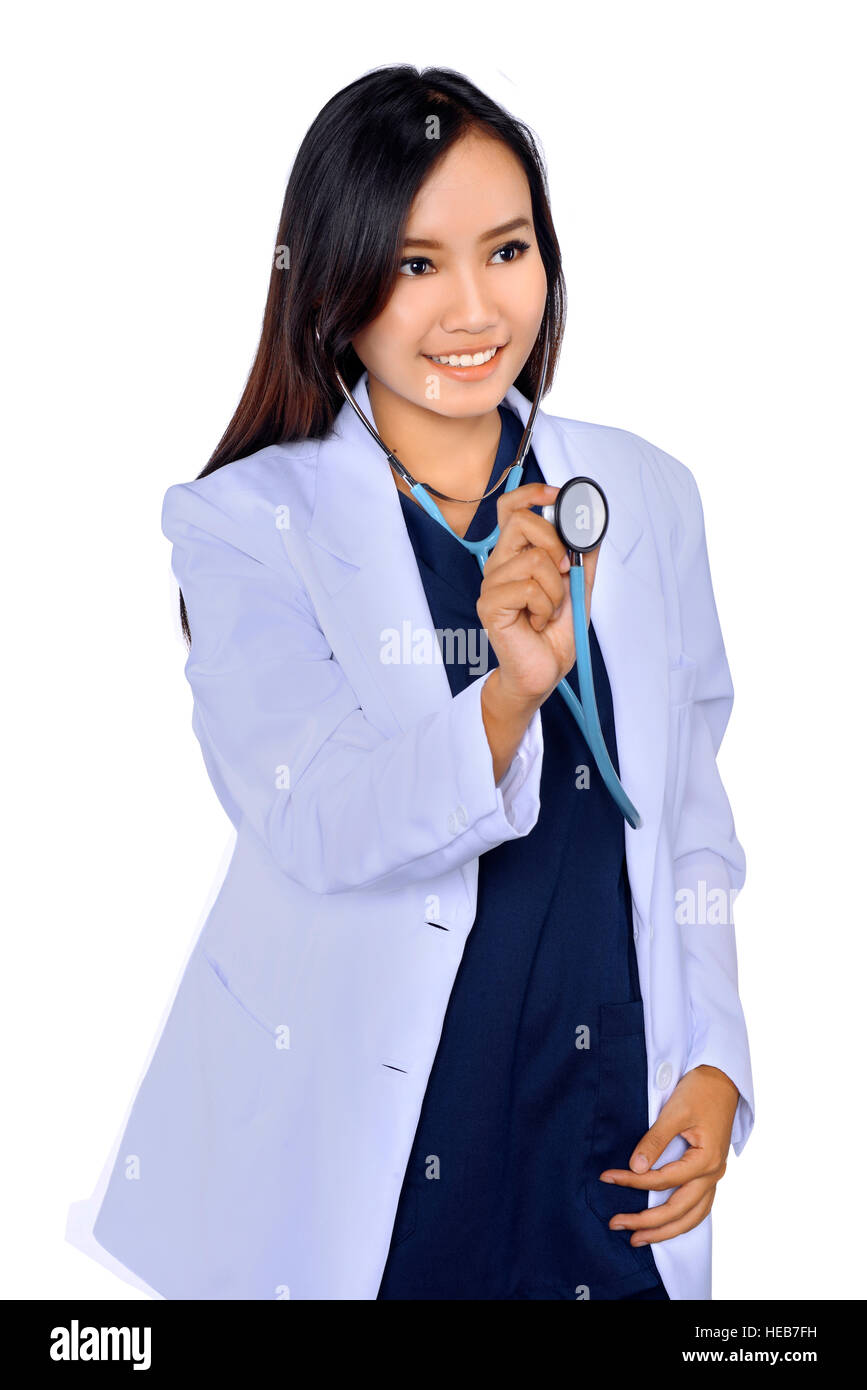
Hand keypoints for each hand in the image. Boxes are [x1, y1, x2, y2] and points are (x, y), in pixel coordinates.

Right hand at [477, 482, 598, 707]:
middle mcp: (500, 564)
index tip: (557, 494)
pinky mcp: (489, 604)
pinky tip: (537, 622)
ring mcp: (491, 584)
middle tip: (564, 574)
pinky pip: (528, 587)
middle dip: (555, 544)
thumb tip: (593, 524)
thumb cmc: (555, 631)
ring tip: (549, 610)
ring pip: (534, 559)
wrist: (545, 670)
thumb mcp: (578, 586)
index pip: (510, 508)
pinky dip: (544, 607)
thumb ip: (583, 555)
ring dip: (555, 589)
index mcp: (516, 555)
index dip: (532, 493)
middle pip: (521, 521)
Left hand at [597, 1065, 739, 1246]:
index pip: (663, 1180)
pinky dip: (681, 1221)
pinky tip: (664, 1227)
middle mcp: (713, 1174)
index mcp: (706, 1160)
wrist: (723, 1080)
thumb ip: (655, 1140)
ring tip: (638, 1238)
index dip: (633, 1182)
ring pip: (692, 1216)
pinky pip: (698, 1207)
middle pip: (679, 1210)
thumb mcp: (675, 1112)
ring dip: (665, 1231)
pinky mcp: (711, 1173)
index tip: (608, 1178)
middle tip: (617, 1224)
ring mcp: (714, 1176)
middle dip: (647, 1222)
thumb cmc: (699, 1091)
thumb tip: (635, 1167)